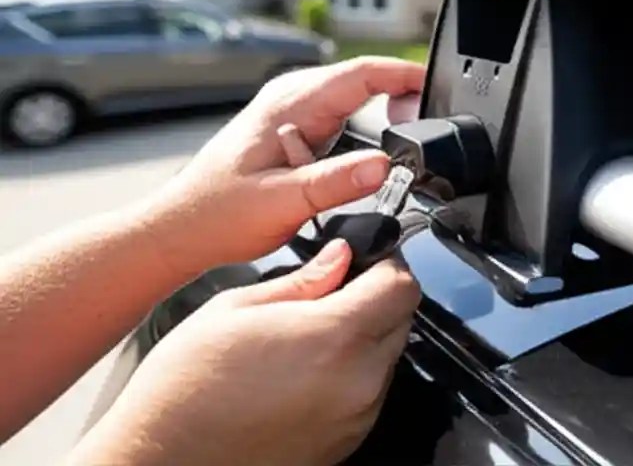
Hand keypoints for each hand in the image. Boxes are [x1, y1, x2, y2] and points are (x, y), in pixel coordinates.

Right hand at [67, 239, 420, 465]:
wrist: (163, 459)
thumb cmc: (184, 390)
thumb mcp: (235, 309)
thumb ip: (303, 280)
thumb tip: (339, 256)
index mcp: (334, 338)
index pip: (401, 286)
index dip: (387, 263)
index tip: (365, 258)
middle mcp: (357, 381)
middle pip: (401, 319)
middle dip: (376, 297)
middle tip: (331, 293)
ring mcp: (356, 417)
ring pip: (386, 357)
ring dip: (363, 338)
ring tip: (306, 338)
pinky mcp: (347, 441)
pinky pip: (368, 393)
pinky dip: (351, 374)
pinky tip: (304, 372)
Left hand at [144, 57, 425, 277]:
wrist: (181, 230)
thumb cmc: (216, 213)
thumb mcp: (281, 201)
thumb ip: (334, 182)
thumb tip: (383, 166)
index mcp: (290, 104)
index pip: (362, 72)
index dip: (405, 76)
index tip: (437, 89)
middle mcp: (294, 100)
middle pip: (366, 79)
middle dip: (405, 95)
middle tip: (431, 127)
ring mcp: (296, 114)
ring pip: (358, 99)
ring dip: (388, 113)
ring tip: (412, 138)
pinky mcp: (298, 133)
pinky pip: (346, 119)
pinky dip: (371, 129)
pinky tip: (380, 153)